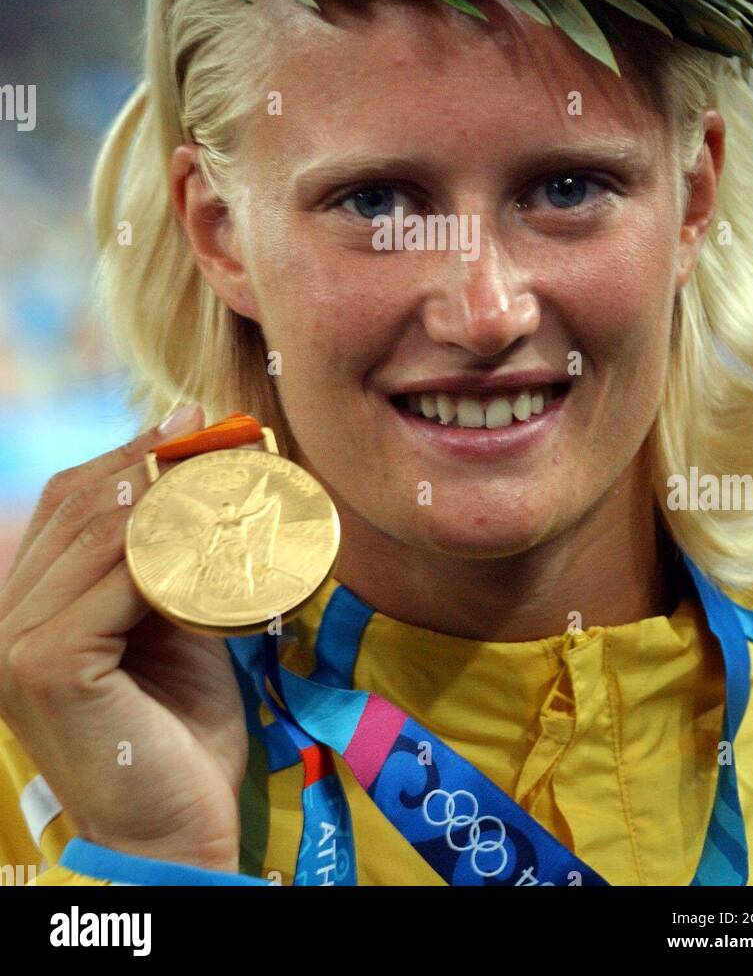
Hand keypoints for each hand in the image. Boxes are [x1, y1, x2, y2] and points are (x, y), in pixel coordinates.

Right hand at [0, 404, 249, 870]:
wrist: (175, 836)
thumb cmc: (180, 736)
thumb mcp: (171, 628)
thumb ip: (165, 563)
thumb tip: (192, 473)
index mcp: (26, 607)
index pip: (70, 503)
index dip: (130, 454)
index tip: (191, 420)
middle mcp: (6, 619)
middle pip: (81, 506)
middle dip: (154, 458)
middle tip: (217, 426)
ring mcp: (16, 642)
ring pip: (102, 533)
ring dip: (170, 490)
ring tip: (226, 463)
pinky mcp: (48, 664)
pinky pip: (120, 580)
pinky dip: (171, 546)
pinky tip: (213, 529)